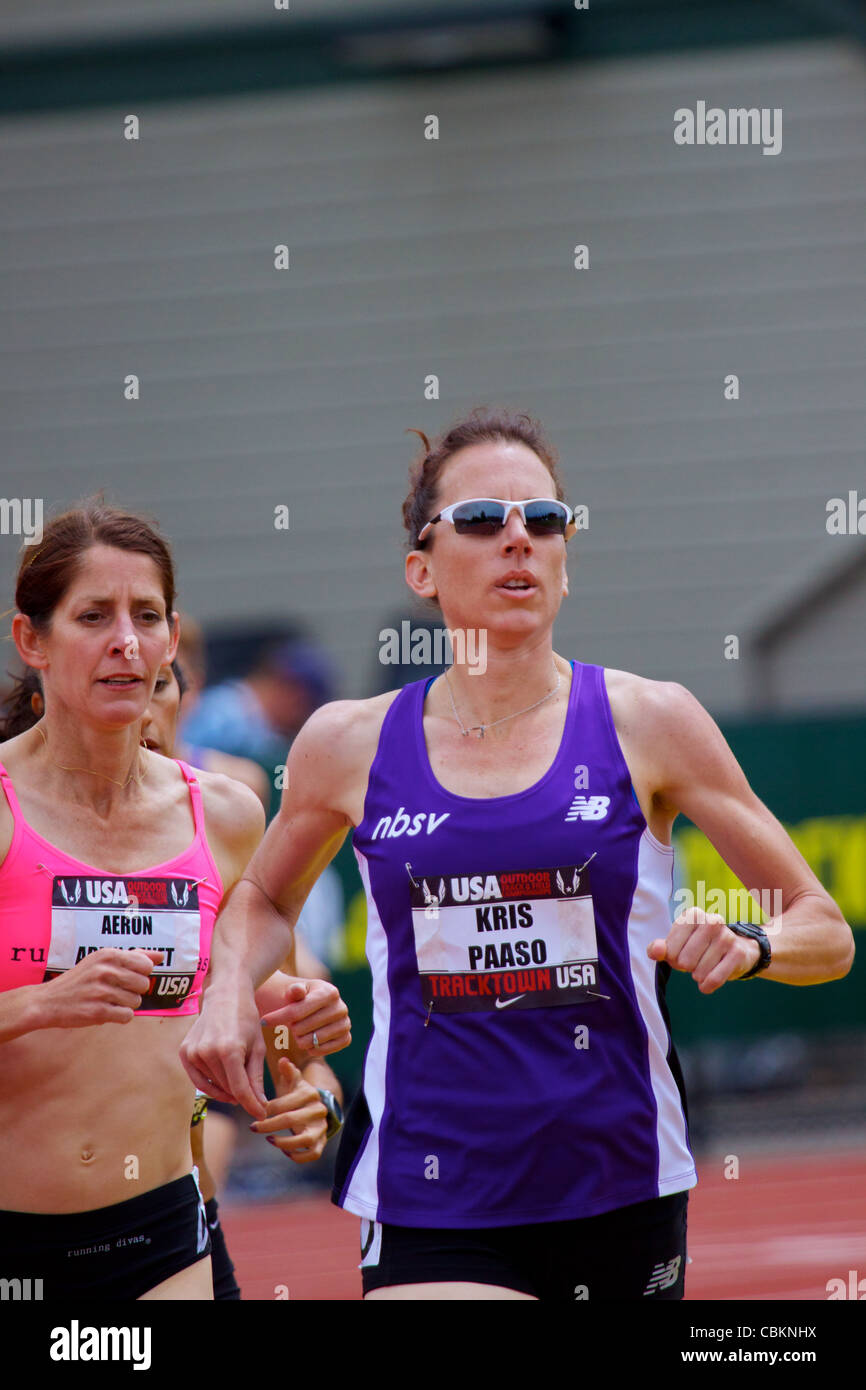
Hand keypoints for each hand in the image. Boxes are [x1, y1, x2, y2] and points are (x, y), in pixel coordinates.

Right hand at [39, 948, 164, 1027]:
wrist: (47, 1001)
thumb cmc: (79, 981)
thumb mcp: (101, 961)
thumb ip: (133, 957)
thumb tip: (160, 957)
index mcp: (108, 955)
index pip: (146, 965)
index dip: (139, 974)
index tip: (125, 978)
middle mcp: (105, 970)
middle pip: (144, 984)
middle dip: (133, 991)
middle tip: (114, 992)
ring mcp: (102, 991)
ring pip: (136, 1002)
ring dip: (125, 1005)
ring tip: (107, 1001)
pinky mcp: (98, 1011)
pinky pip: (127, 1016)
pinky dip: (119, 1017)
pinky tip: (105, 1012)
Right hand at [179, 979, 267, 1119]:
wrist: (224, 995)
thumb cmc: (246, 1019)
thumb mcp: (258, 1047)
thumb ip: (256, 1078)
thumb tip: (260, 1106)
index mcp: (229, 1050)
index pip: (241, 1089)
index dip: (252, 1105)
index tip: (262, 1114)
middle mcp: (207, 1052)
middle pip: (227, 1089)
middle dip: (243, 1096)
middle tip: (255, 1095)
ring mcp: (193, 1052)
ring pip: (213, 1086)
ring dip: (228, 1088)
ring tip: (240, 1076)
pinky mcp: (184, 1052)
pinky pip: (198, 1080)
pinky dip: (211, 1086)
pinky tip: (223, 1084)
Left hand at [250, 1058, 328, 1162]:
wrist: (317, 1109)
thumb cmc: (298, 1095)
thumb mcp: (294, 1082)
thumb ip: (288, 1071)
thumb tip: (283, 1060)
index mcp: (311, 1094)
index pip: (287, 1102)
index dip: (268, 1107)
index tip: (254, 1109)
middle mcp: (318, 1111)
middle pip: (292, 1120)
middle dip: (269, 1125)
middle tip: (253, 1127)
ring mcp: (321, 1128)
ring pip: (305, 1140)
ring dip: (284, 1142)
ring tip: (269, 1140)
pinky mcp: (321, 1143)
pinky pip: (313, 1154)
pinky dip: (298, 1156)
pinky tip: (283, 1150)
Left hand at [259, 977, 350, 1057]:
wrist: (306, 1005)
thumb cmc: (294, 998)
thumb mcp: (291, 990)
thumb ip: (293, 990)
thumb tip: (296, 991)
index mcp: (329, 992)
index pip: (298, 1011)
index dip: (278, 1017)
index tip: (263, 1021)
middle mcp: (341, 1007)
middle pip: (304, 1028)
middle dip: (291, 1029)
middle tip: (290, 1026)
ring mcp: (345, 1023)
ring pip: (314, 1041)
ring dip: (301, 1040)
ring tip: (297, 1033)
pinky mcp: (346, 1037)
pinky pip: (327, 1049)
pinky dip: (314, 1049)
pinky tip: (307, 1042)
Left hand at [647, 908, 760, 993]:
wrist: (737, 948)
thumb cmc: (701, 945)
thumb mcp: (678, 943)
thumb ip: (661, 948)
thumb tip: (655, 952)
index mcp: (693, 915)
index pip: (670, 949)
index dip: (672, 958)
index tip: (681, 953)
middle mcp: (711, 921)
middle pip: (684, 962)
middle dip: (686, 967)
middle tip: (694, 961)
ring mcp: (727, 937)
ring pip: (699, 972)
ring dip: (698, 976)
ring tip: (704, 966)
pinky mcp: (738, 953)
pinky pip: (714, 979)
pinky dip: (707, 986)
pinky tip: (707, 983)